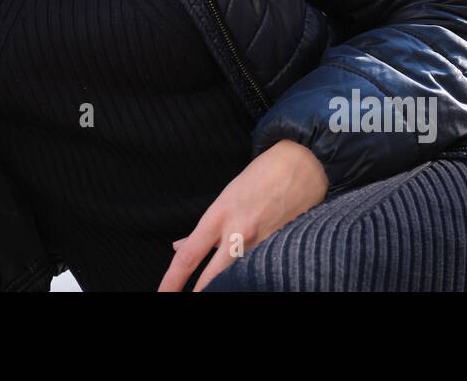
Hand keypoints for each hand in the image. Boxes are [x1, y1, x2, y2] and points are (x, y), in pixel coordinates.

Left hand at [157, 139, 329, 291]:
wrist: (303, 165)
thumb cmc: (261, 177)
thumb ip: (204, 228)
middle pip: (212, 278)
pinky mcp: (283, 249)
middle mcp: (239, 233)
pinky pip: (260, 271)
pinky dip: (251, 277)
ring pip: (237, 278)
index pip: (188, 256)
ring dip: (227, 285)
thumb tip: (179, 247)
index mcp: (219, 216)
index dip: (172, 281)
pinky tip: (247, 279)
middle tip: (185, 302)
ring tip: (221, 286)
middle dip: (199, 294)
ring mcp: (263, 244)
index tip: (163, 294)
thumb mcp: (226, 197)